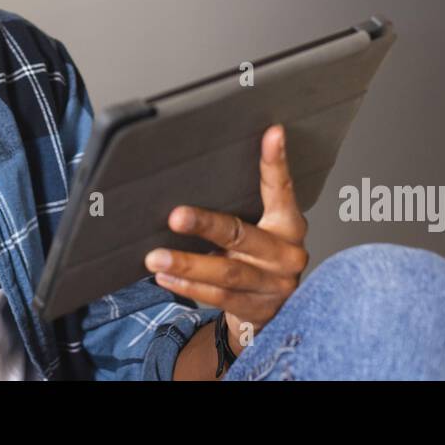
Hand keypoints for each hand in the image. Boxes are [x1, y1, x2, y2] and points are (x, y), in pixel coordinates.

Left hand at [143, 124, 308, 356]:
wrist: (277, 310)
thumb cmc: (261, 258)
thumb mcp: (261, 228)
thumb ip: (243, 206)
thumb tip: (192, 174)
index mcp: (289, 224)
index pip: (282, 189)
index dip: (277, 162)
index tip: (273, 133)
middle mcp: (285, 254)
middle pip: (243, 235)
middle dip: (206, 225)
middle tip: (175, 216)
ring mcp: (272, 284)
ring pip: (226, 273)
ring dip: (187, 265)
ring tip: (156, 257)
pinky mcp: (256, 309)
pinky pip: (218, 297)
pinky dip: (188, 287)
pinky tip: (165, 277)